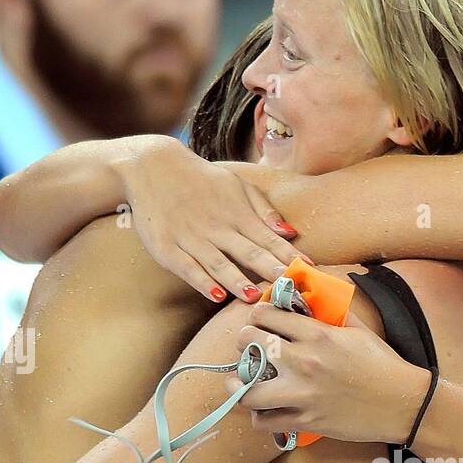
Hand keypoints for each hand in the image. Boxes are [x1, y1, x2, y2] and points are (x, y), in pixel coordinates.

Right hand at [117, 137, 299, 303]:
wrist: (153, 166)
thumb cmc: (202, 181)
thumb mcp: (238, 186)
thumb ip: (265, 211)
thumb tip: (291, 234)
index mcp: (238, 214)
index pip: (269, 239)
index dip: (289, 256)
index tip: (309, 272)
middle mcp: (218, 227)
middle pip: (248, 252)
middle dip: (270, 271)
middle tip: (289, 289)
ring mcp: (191, 237)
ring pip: (218, 262)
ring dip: (236, 280)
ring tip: (254, 296)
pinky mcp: (168, 248)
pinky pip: (186, 267)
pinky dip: (201, 281)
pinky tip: (215, 295)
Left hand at [225, 304, 433, 444]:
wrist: (404, 403)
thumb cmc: (384, 365)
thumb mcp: (359, 330)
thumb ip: (332, 313)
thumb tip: (314, 297)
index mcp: (317, 335)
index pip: (265, 316)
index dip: (256, 316)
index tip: (258, 321)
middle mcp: (304, 362)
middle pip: (249, 344)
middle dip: (243, 344)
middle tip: (247, 349)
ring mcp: (302, 394)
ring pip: (247, 390)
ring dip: (239, 385)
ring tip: (241, 382)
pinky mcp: (306, 421)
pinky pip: (264, 421)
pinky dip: (259, 416)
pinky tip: (264, 410)